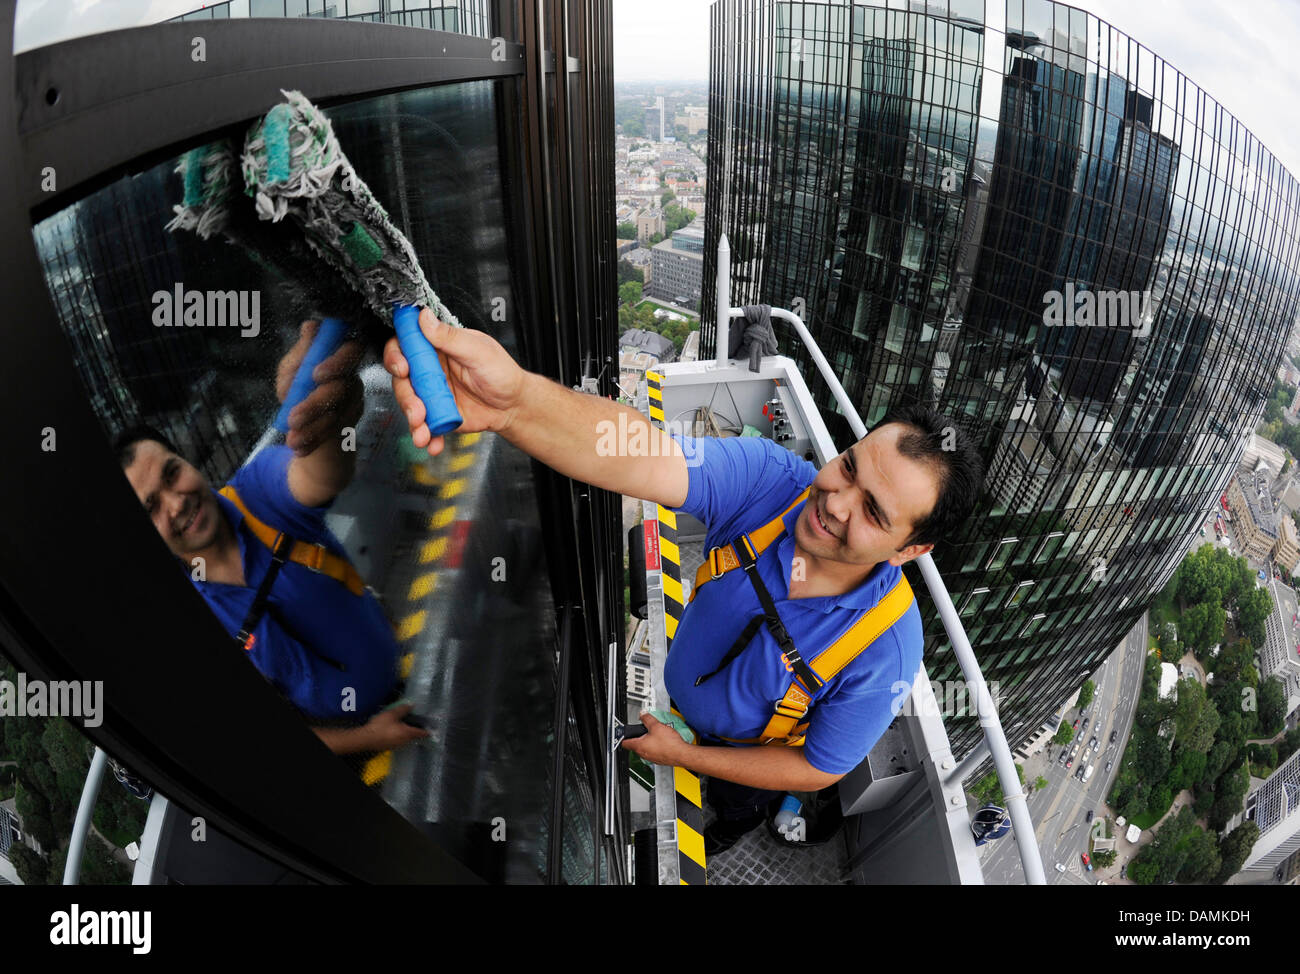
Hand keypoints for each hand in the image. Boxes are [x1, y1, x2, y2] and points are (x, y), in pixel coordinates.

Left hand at [277, 319, 364, 455]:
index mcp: (339, 357)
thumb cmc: (296, 389)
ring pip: (337, 414)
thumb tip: (311, 327)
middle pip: (342, 388)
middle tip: (293, 418)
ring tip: (291, 440)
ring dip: (312, 428)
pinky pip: (334, 432)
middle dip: (316, 404)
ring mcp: (354, 401)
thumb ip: (300, 356)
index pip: (350, 350)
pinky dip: (314, 441)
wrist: (305, 426)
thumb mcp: (290, 372)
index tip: (315, 374)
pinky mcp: (351, 422)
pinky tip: (299, 448)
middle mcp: (352, 377)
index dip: (337, 361)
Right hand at [362, 703, 429, 751]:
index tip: (432, 730)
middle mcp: (404, 741)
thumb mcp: (392, 714)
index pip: (421, 733)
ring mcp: (396, 745)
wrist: (366, 738)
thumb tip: (412, 705)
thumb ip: (403, 709)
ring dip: (408, 734)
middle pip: (414, 737)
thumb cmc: (381, 726)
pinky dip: (400, 736)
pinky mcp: (389, 747)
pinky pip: (399, 741)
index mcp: (407, 733)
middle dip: (417, 732)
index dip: (427, 731)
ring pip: (406, 739)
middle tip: (419, 724)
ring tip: (407, 726)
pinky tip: (396, 731)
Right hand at [383, 308, 526, 456]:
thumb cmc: (502, 373)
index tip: (402, 368)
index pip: (406, 344)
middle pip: (402, 378)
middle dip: (405, 395)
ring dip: (413, 419)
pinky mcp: (438, 414)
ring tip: (423, 430)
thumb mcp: (479, 351)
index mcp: (438, 347)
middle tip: (417, 407)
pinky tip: (432, 443)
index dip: (396, 354)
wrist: (514, 406)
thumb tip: (424, 317)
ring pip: (410, 403)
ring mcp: (433, 393)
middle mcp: (431, 369)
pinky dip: (426, 436)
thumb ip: (450, 337)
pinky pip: (425, 425)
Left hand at [621, 711, 689, 766]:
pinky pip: (654, 752)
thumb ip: (647, 718)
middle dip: (638, 737)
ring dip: (648, 742)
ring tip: (655, 734)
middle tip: (643, 730)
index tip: (624, 733)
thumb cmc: (669, 743)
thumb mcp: (656, 725)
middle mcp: (643, 754)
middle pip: (635, 745)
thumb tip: (642, 714)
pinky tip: (662, 741)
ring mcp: (651, 758)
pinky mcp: (659, 759)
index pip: (625, 743)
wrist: (681, 753)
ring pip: (645, 749)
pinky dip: (655, 746)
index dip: (624, 736)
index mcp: (639, 746)